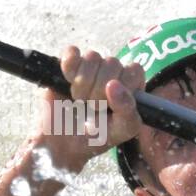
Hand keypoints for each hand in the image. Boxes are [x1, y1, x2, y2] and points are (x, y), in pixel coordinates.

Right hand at [32, 46, 144, 172]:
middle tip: (92, 108)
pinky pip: (71, 52)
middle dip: (99, 92)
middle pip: (112, 63)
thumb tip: (114, 85)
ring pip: (92, 57)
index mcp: (130, 85)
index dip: (122, 87)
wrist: (62, 144)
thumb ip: (127, 110)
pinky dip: (68, 66)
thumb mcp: (121, 130)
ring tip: (79, 101)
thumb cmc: (96, 136)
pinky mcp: (68, 64)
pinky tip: (67, 82)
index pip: (134, 70)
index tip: (111, 106)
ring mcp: (90, 66)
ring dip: (82, 85)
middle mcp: (112, 72)